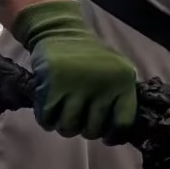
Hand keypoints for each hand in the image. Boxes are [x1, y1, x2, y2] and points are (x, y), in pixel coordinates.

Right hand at [11, 0, 139, 142]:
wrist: (60, 30)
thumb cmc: (89, 56)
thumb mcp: (115, 69)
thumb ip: (119, 95)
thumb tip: (116, 131)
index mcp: (123, 81)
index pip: (122, 122)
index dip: (113, 135)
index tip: (106, 138)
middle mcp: (103, 85)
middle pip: (92, 130)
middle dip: (84, 129)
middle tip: (79, 118)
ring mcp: (77, 87)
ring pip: (69, 128)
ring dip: (64, 126)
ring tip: (63, 115)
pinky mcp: (52, 87)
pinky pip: (48, 119)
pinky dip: (46, 119)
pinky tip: (48, 109)